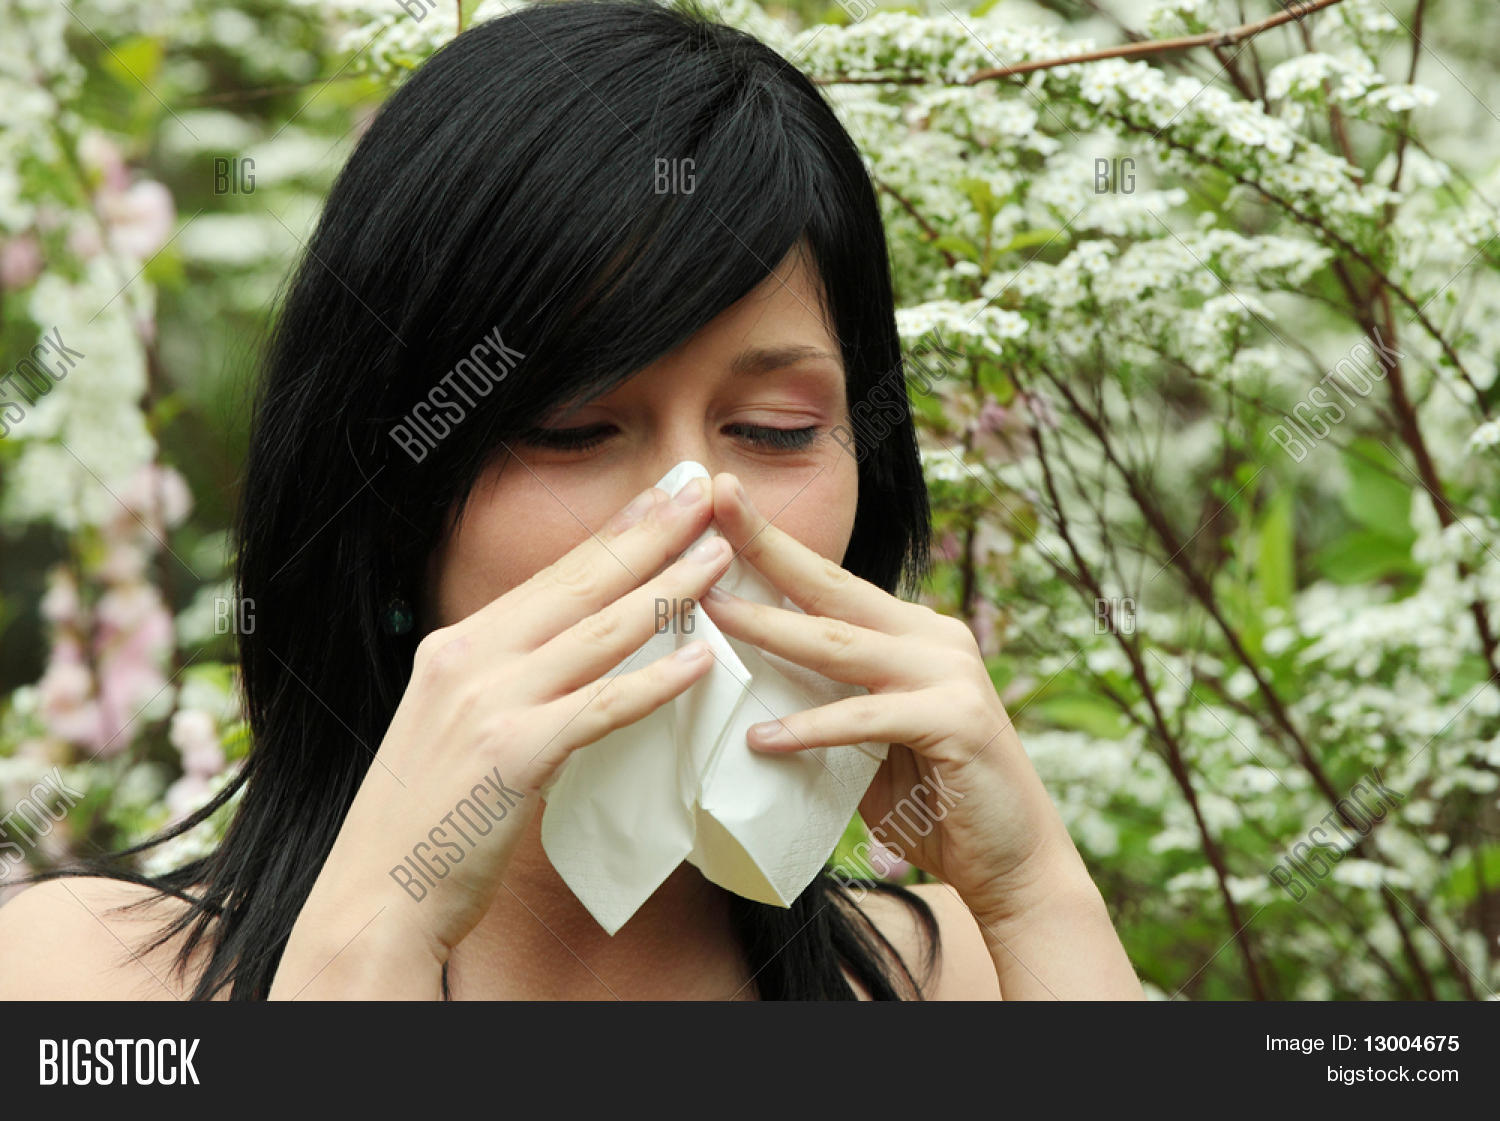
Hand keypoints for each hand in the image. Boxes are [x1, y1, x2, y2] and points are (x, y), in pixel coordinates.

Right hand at [286, 476, 735, 973]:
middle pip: (581, 583)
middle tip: (704, 493)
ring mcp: (490, 702)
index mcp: (458, 644)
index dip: (615, 529)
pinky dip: (654, 684)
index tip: (662, 494)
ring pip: (598, 632)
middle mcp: (471, 657)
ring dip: (667, 590)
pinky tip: (701, 662)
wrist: (375, 892)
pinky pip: (600, 708)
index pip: (553, 574)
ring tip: (718, 557)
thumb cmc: (423, 817)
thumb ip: (507, 683)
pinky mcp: (512, 754)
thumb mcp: (455, 723)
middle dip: (650, 533)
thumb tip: (572, 658)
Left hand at [698, 472, 1090, 926]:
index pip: (829, 581)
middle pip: (833, 585)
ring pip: (841, 644)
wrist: (1014, 861)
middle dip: (770, 544)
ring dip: (771, 627)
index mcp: (911, 632)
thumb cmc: (933, 802)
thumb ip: (826, 704)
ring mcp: (950, 673)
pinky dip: (812, 728)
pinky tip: (762, 737)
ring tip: (713, 613)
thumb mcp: (867, 741)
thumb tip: (744, 693)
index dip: (775, 543)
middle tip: (717, 499)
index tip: (723, 500)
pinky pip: (866, 718)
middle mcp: (933, 638)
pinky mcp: (956, 720)